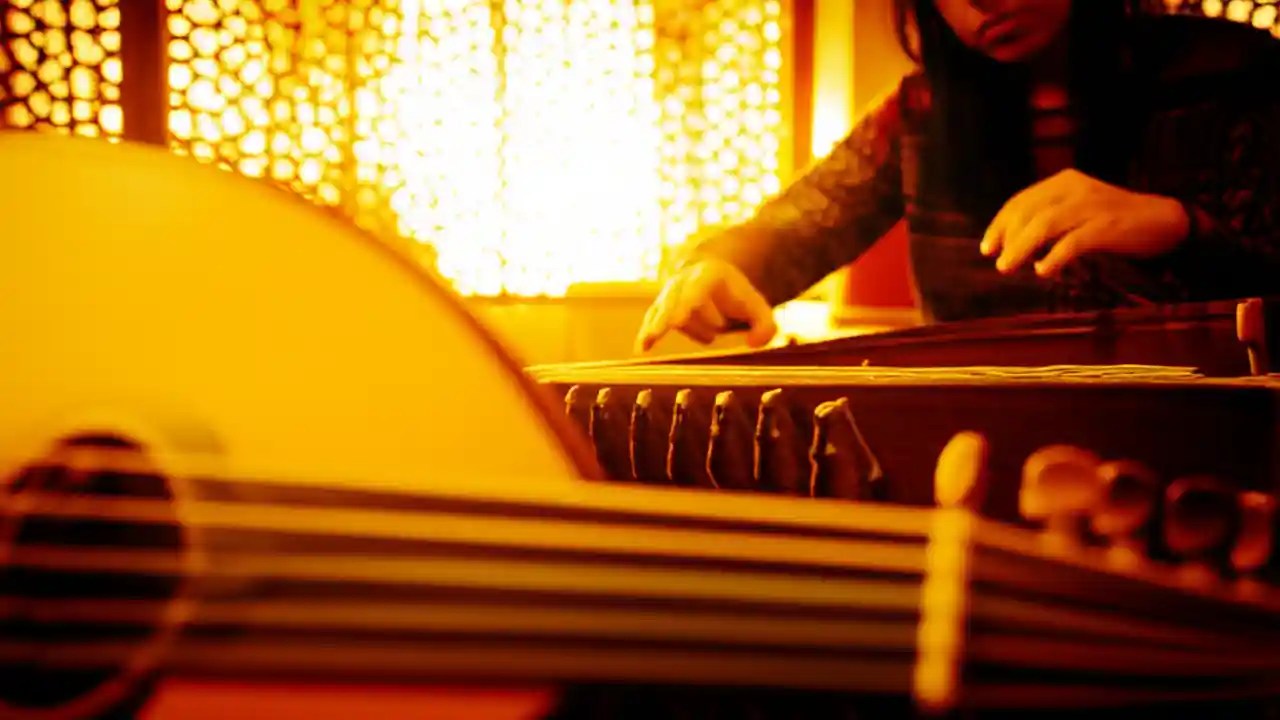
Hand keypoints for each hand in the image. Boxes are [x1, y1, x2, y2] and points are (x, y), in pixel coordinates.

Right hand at [634, 258, 776, 352]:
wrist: (711, 280)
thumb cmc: (736, 297)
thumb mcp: (758, 307)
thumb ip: (765, 325)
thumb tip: (753, 344)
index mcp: (708, 276)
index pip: (699, 291)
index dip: (692, 304)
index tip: (682, 318)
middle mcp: (683, 282)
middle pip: (675, 301)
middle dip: (673, 312)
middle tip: (674, 322)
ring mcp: (668, 296)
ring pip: (673, 320)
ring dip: (700, 333)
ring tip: (717, 331)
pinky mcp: (659, 310)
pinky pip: (651, 321)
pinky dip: (647, 334)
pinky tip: (641, 349)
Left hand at [980, 169, 1190, 276]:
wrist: (1164, 220)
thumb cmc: (1112, 221)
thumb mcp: (1076, 212)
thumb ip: (1047, 220)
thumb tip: (1010, 246)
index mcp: (1064, 182)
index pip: (1021, 201)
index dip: (1000, 225)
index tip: (987, 248)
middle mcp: (1075, 188)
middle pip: (1028, 212)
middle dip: (1008, 238)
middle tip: (999, 263)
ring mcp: (1092, 205)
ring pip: (1045, 224)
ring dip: (1022, 248)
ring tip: (1008, 267)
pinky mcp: (1108, 225)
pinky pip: (1074, 241)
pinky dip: (1054, 257)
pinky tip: (1043, 271)